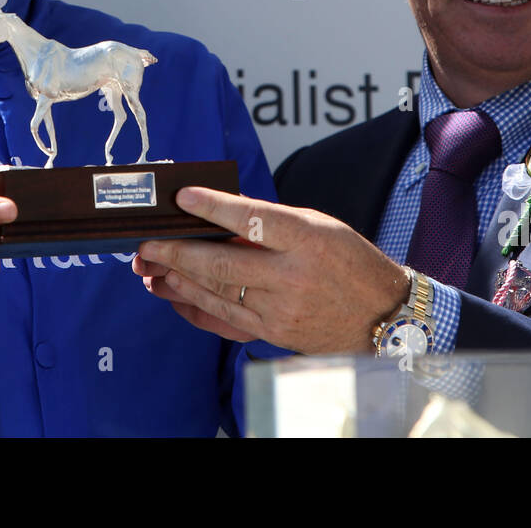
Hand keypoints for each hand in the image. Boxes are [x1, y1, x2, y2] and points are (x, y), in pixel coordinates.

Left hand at [133, 187, 408, 353]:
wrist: (382, 315)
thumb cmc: (350, 263)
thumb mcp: (319, 225)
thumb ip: (270, 220)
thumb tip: (219, 210)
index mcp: (308, 239)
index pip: (252, 218)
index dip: (214, 206)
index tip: (183, 196)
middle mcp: (293, 276)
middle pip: (223, 263)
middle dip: (177, 252)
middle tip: (148, 244)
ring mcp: (282, 309)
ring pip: (217, 293)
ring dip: (177, 280)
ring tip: (151, 268)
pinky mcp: (274, 333)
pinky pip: (225, 320)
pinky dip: (195, 308)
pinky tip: (175, 296)